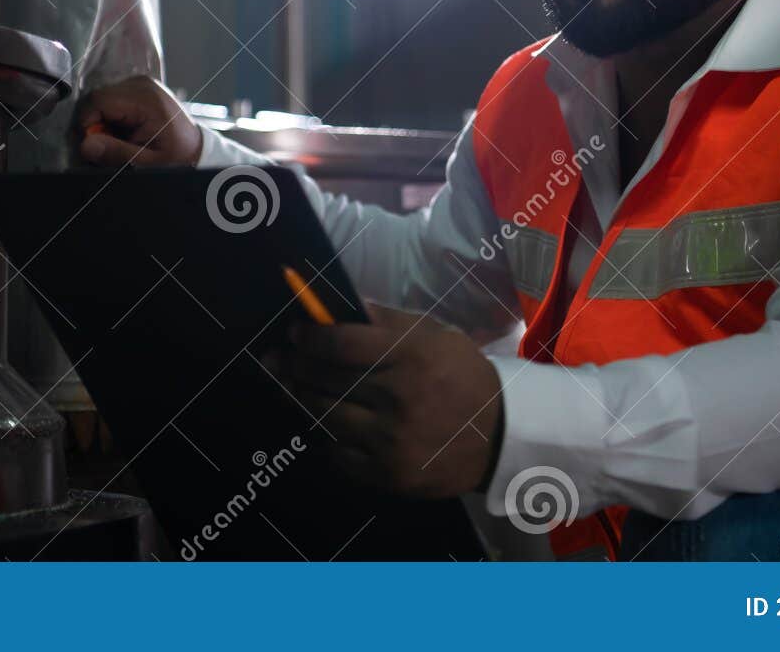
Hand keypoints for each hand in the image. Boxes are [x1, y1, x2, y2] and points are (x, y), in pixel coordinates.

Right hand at [75, 75, 202, 166]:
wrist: (193, 148)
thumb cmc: (176, 155)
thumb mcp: (147, 162)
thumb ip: (116, 153)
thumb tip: (86, 145)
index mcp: (146, 98)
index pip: (98, 101)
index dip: (89, 125)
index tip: (96, 145)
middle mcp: (142, 84)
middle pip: (97, 99)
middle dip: (97, 124)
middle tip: (114, 144)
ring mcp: (139, 83)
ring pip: (101, 99)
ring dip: (104, 121)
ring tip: (123, 137)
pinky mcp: (137, 87)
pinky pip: (111, 99)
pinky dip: (112, 117)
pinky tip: (126, 129)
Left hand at [286, 303, 503, 497]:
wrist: (499, 435)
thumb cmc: (462, 376)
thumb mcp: (435, 335)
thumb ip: (389, 320)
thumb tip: (341, 305)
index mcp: (411, 356)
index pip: (340, 344)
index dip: (309, 337)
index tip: (294, 333)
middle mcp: (398, 397)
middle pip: (327, 379)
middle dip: (296, 366)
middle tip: (280, 359)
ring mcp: (392, 440)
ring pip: (326, 416)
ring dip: (304, 399)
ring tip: (295, 388)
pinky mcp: (389, 474)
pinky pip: (339, 454)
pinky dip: (327, 438)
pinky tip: (324, 425)